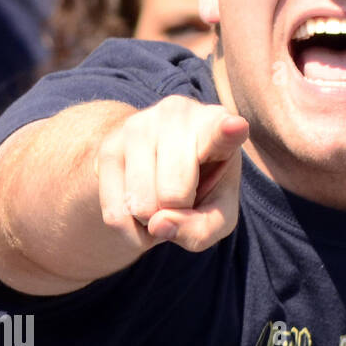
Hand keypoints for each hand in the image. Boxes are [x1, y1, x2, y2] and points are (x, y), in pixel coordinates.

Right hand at [95, 96, 248, 253]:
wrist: (158, 170)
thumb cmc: (203, 189)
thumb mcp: (218, 216)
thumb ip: (202, 229)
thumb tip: (158, 224)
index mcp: (219, 125)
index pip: (223, 131)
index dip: (228, 131)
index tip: (236, 126)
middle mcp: (179, 115)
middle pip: (174, 193)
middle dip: (177, 213)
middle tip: (182, 197)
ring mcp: (139, 125)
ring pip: (140, 204)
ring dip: (150, 221)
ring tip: (161, 198)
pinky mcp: (109, 145)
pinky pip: (114, 212)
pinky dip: (128, 227)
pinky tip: (138, 204)